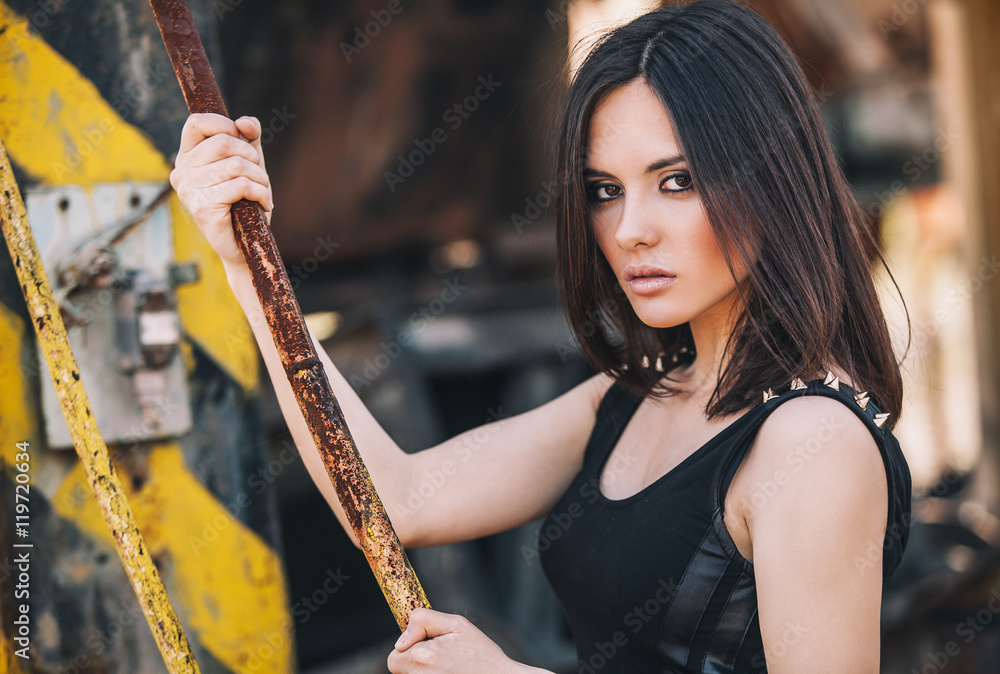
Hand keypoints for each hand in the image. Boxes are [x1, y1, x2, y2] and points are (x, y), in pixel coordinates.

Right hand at [169, 113, 273, 268]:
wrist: (245, 245)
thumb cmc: (246, 202)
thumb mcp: (249, 163)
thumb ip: (248, 138)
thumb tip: (245, 122)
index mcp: (187, 157)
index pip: (196, 122)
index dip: (224, 124)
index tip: (242, 140)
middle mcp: (181, 172)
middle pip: (223, 142)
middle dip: (252, 157)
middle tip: (260, 177)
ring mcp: (188, 190)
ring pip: (236, 165)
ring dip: (260, 178)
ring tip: (262, 192)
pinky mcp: (202, 207)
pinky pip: (240, 185)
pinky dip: (261, 193)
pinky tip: (263, 204)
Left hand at [387, 608, 527, 673]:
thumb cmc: (481, 654)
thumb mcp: (457, 624)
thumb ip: (423, 620)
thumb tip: (401, 639)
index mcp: (425, 657)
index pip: (394, 656)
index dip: (407, 649)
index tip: (427, 649)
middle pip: (400, 670)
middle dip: (414, 663)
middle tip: (440, 660)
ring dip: (423, 672)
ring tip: (447, 670)